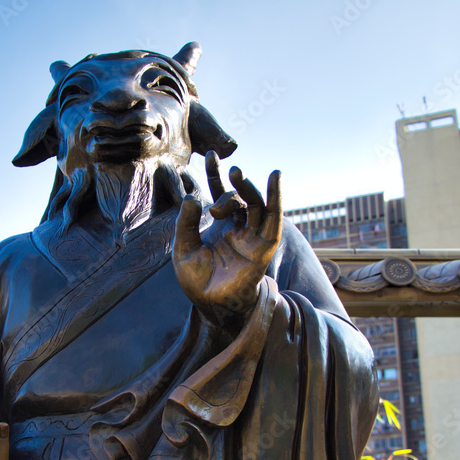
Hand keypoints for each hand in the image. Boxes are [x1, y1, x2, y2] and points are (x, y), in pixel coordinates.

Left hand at [172, 151, 281, 324]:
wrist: (209, 305)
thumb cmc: (196, 280)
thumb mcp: (183, 248)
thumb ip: (186, 223)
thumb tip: (193, 197)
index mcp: (220, 226)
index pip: (219, 194)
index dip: (215, 174)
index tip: (210, 154)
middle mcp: (238, 229)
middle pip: (239, 198)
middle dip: (233, 183)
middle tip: (227, 170)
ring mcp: (252, 237)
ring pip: (256, 205)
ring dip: (248, 188)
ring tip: (238, 173)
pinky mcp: (263, 247)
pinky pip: (273, 220)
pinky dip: (276, 198)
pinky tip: (275, 178)